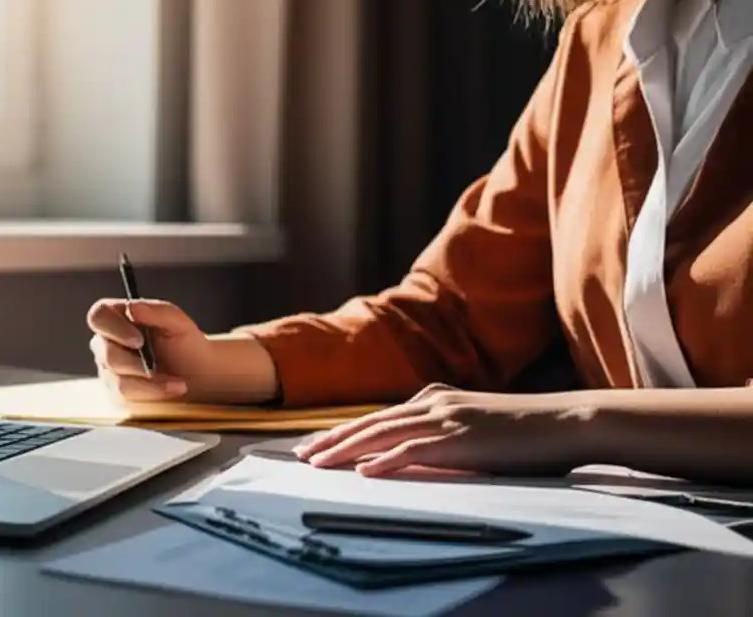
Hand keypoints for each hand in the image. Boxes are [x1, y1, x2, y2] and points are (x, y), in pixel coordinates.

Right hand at [86, 298, 277, 403]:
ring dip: (147, 383)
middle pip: (103, 350)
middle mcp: (110, 345)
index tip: (136, 337)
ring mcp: (113, 371)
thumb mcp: (179, 323)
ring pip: (116, 378)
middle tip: (155, 364)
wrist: (206, 374)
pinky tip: (174, 389)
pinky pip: (127, 397)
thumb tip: (133, 307)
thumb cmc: (192, 344)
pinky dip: (153, 395)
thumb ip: (157, 311)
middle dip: (132, 361)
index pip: (98, 315)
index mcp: (119, 320)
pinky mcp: (123, 395)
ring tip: (177, 384)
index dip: (112, 325)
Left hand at [292, 383, 594, 476]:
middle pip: (371, 422)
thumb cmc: (527, 430)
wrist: (567, 420)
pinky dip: (386, 461)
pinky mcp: (462, 438)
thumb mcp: (476, 425)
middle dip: (333, 439)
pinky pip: (415, 450)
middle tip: (302, 455)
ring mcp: (447, 418)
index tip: (318, 444)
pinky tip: (364, 472)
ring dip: (346, 449)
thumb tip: (414, 451)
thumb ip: (444, 432)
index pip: (380, 417)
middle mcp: (435, 402)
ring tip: (318, 463)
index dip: (345, 431)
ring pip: (383, 434)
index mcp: (436, 398)